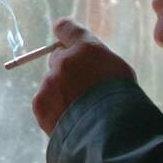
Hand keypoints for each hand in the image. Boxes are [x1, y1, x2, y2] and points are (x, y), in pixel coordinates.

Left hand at [31, 18, 135, 135]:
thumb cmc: (123, 101)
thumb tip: (86, 62)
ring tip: (81, 112)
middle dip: (66, 70)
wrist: (110, 134)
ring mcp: (49, 82)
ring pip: (51, 84)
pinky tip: (71, 121)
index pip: (66, 28)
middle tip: (81, 88)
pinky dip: (54, 111)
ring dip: (61, 93)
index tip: (63, 38)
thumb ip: (97, 61)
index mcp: (86, 48)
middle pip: (57, 59)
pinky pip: (45, 103)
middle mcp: (63, 61)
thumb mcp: (119, 71)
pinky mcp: (40, 103)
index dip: (64, 33)